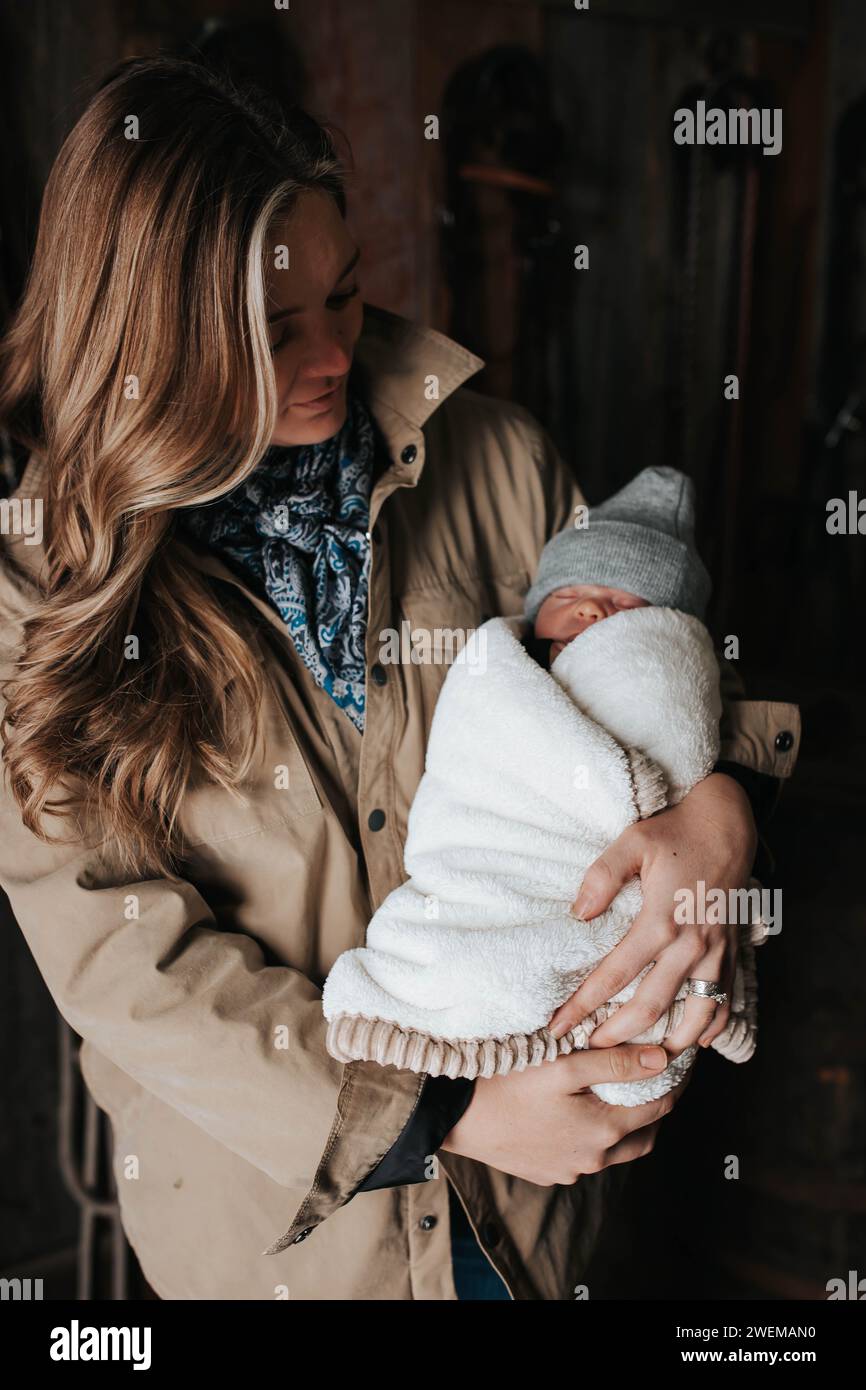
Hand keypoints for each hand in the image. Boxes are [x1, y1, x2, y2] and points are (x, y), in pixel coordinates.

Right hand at [440, 1044, 686, 1185]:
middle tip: (658, 1079)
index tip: (680, 1060)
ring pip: (615, 1150)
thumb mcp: (564, 1065)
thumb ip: (615, 1063)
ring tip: (621, 1093)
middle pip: (644, 1136)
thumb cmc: (508, 1086)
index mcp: (603, 1131)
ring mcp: (568, 1170)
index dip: (675, 1082)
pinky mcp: (546, 1172)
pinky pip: (584, 1156)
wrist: (456, 1117)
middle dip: (657, 1108)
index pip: (660, 1107)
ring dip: (626, 1125)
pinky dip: (595, 1136)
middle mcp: (592, 1159)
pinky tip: (580, 1112)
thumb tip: (663, 1059)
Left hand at [548, 772, 756, 1055]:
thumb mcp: (632, 842)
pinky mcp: (732, 950)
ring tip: (642, 1061)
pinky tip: (695, 1043)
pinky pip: (726, 999)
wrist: (728, 822)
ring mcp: (716, 951)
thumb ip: (602, 877)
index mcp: (660, 920)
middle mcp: (691, 944)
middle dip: (618, 1035)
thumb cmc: (674, 830)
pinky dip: (713, 1026)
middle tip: (589, 1050)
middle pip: (651, 1007)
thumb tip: (578, 915)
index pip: (613, 975)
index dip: (583, 1005)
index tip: (557, 1026)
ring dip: (670, 1043)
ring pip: (696, 1014)